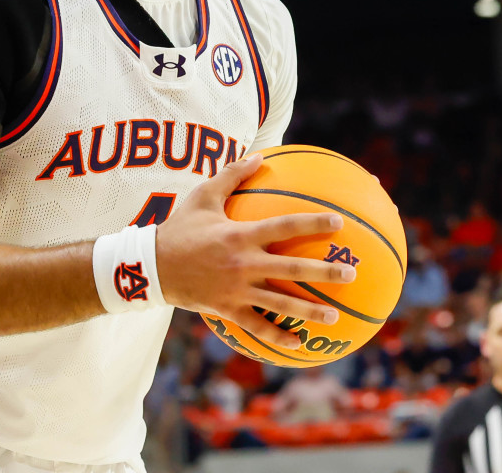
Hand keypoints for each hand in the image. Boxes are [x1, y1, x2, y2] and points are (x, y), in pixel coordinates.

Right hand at [156, 153, 356, 348]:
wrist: (151, 266)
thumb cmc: (180, 227)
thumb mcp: (203, 196)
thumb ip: (232, 175)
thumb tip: (260, 156)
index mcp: (240, 235)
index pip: (284, 226)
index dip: (313, 222)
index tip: (339, 222)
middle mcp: (243, 263)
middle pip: (291, 268)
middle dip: (324, 271)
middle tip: (351, 273)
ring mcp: (236, 290)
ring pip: (279, 303)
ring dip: (309, 312)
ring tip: (335, 317)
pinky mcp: (227, 309)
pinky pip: (256, 326)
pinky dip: (277, 337)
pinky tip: (299, 344)